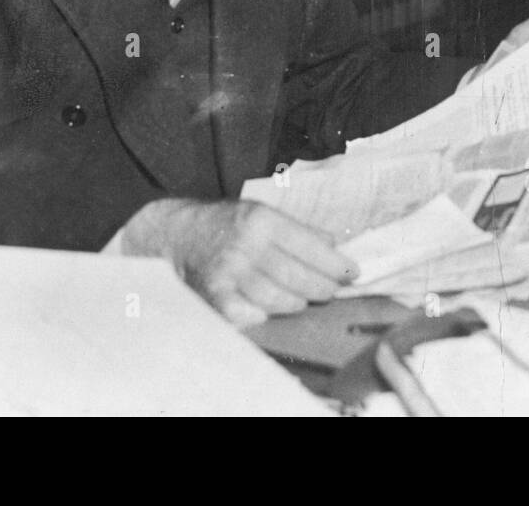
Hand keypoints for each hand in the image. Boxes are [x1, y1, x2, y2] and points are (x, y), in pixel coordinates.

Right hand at [122, 199, 358, 326]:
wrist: (176, 234)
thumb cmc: (225, 225)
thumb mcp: (260, 213)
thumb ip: (297, 228)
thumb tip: (335, 243)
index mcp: (261, 219)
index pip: (310, 246)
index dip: (335, 264)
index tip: (352, 273)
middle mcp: (245, 245)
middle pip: (298, 277)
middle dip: (322, 287)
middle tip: (331, 291)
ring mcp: (228, 272)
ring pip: (279, 299)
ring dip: (297, 302)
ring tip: (302, 299)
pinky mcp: (214, 295)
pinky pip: (250, 315)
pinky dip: (263, 315)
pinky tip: (269, 309)